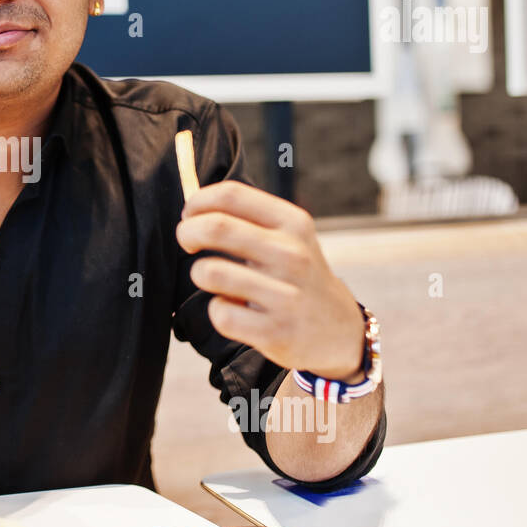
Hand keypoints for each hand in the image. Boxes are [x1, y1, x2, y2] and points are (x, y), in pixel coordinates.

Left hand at [175, 180, 363, 379]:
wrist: (339, 329)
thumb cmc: (296, 275)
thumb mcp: (289, 236)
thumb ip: (248, 217)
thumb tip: (193, 206)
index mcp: (293, 223)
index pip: (231, 195)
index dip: (198, 202)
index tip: (190, 215)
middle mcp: (292, 255)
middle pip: (215, 227)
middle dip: (187, 233)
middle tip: (187, 242)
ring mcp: (286, 295)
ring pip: (209, 272)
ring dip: (200, 274)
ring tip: (214, 279)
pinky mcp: (276, 332)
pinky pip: (220, 313)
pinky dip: (217, 310)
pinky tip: (233, 309)